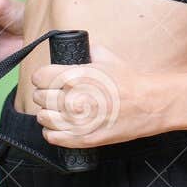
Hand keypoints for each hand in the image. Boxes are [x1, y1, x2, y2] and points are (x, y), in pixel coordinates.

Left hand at [28, 43, 169, 147]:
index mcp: (75, 76)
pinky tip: (59, 125)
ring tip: (56, 110)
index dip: (42, 77)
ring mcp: (77, 121)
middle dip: (44, 94)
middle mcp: (73, 99)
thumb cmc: (128, 81)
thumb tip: (73, 49)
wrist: (148, 105)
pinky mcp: (83, 138)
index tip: (47, 79)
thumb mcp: (106, 56)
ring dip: (47, 113)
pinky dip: (52, 131)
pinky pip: (53, 137)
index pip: (39, 77)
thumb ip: (85, 50)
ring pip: (43, 118)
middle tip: (55, 94)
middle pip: (39, 97)